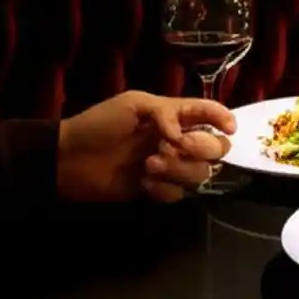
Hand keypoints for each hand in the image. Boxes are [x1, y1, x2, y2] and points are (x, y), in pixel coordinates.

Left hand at [56, 91, 235, 203]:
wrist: (70, 158)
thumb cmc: (99, 124)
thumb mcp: (132, 104)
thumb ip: (165, 112)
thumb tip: (182, 134)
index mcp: (173, 115)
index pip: (208, 113)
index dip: (223, 118)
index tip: (228, 128)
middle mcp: (177, 140)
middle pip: (215, 148)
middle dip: (200, 147)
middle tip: (172, 146)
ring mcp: (169, 166)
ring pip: (200, 173)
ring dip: (178, 169)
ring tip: (149, 165)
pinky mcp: (157, 190)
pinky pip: (179, 194)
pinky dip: (164, 189)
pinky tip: (143, 184)